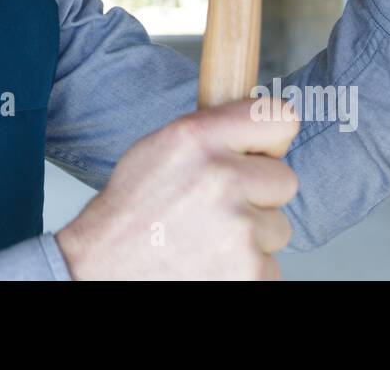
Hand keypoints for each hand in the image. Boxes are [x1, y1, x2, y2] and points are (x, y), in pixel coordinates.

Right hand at [54, 97, 299, 278]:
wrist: (104, 267)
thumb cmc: (132, 210)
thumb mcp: (160, 147)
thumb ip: (211, 131)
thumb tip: (259, 125)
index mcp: (197, 138)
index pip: (279, 118)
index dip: (270, 139)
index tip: (260, 152)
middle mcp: (221, 178)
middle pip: (285, 179)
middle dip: (259, 195)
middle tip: (219, 206)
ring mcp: (239, 229)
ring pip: (278, 227)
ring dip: (252, 235)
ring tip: (208, 237)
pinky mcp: (250, 271)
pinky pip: (271, 265)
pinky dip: (246, 268)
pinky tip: (211, 262)